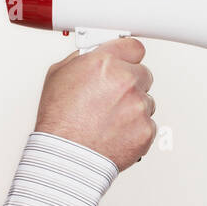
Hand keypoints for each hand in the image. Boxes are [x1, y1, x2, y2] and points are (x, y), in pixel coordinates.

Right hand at [33, 37, 155, 169]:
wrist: (66, 157)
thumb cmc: (59, 122)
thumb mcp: (58, 76)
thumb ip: (81, 60)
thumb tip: (93, 54)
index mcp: (104, 63)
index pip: (133, 47)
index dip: (127, 56)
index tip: (126, 60)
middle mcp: (125, 81)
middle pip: (143, 73)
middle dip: (130, 83)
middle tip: (112, 97)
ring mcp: (139, 105)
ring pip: (146, 100)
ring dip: (133, 108)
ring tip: (109, 120)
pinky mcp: (147, 129)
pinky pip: (148, 124)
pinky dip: (135, 129)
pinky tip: (115, 133)